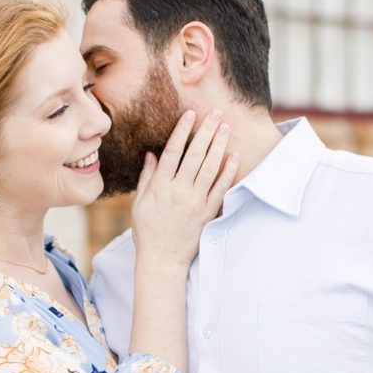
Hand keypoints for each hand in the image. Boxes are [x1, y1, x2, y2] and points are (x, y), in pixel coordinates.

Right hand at [131, 109, 237, 269]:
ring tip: (224, 127)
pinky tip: (233, 156)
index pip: (172, 153)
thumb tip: (152, 154)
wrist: (162, 259)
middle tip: (215, 113)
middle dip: (205, 132)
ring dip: (218, 145)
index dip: (181, 132)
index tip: (189, 115)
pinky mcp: (208, 212)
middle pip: (194, 155)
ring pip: (210, 168)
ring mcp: (195, 202)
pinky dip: (228, 171)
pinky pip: (221, 188)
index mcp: (159, 188)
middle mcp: (178, 192)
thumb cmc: (147, 231)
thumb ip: (146, 178)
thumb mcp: (138, 204)